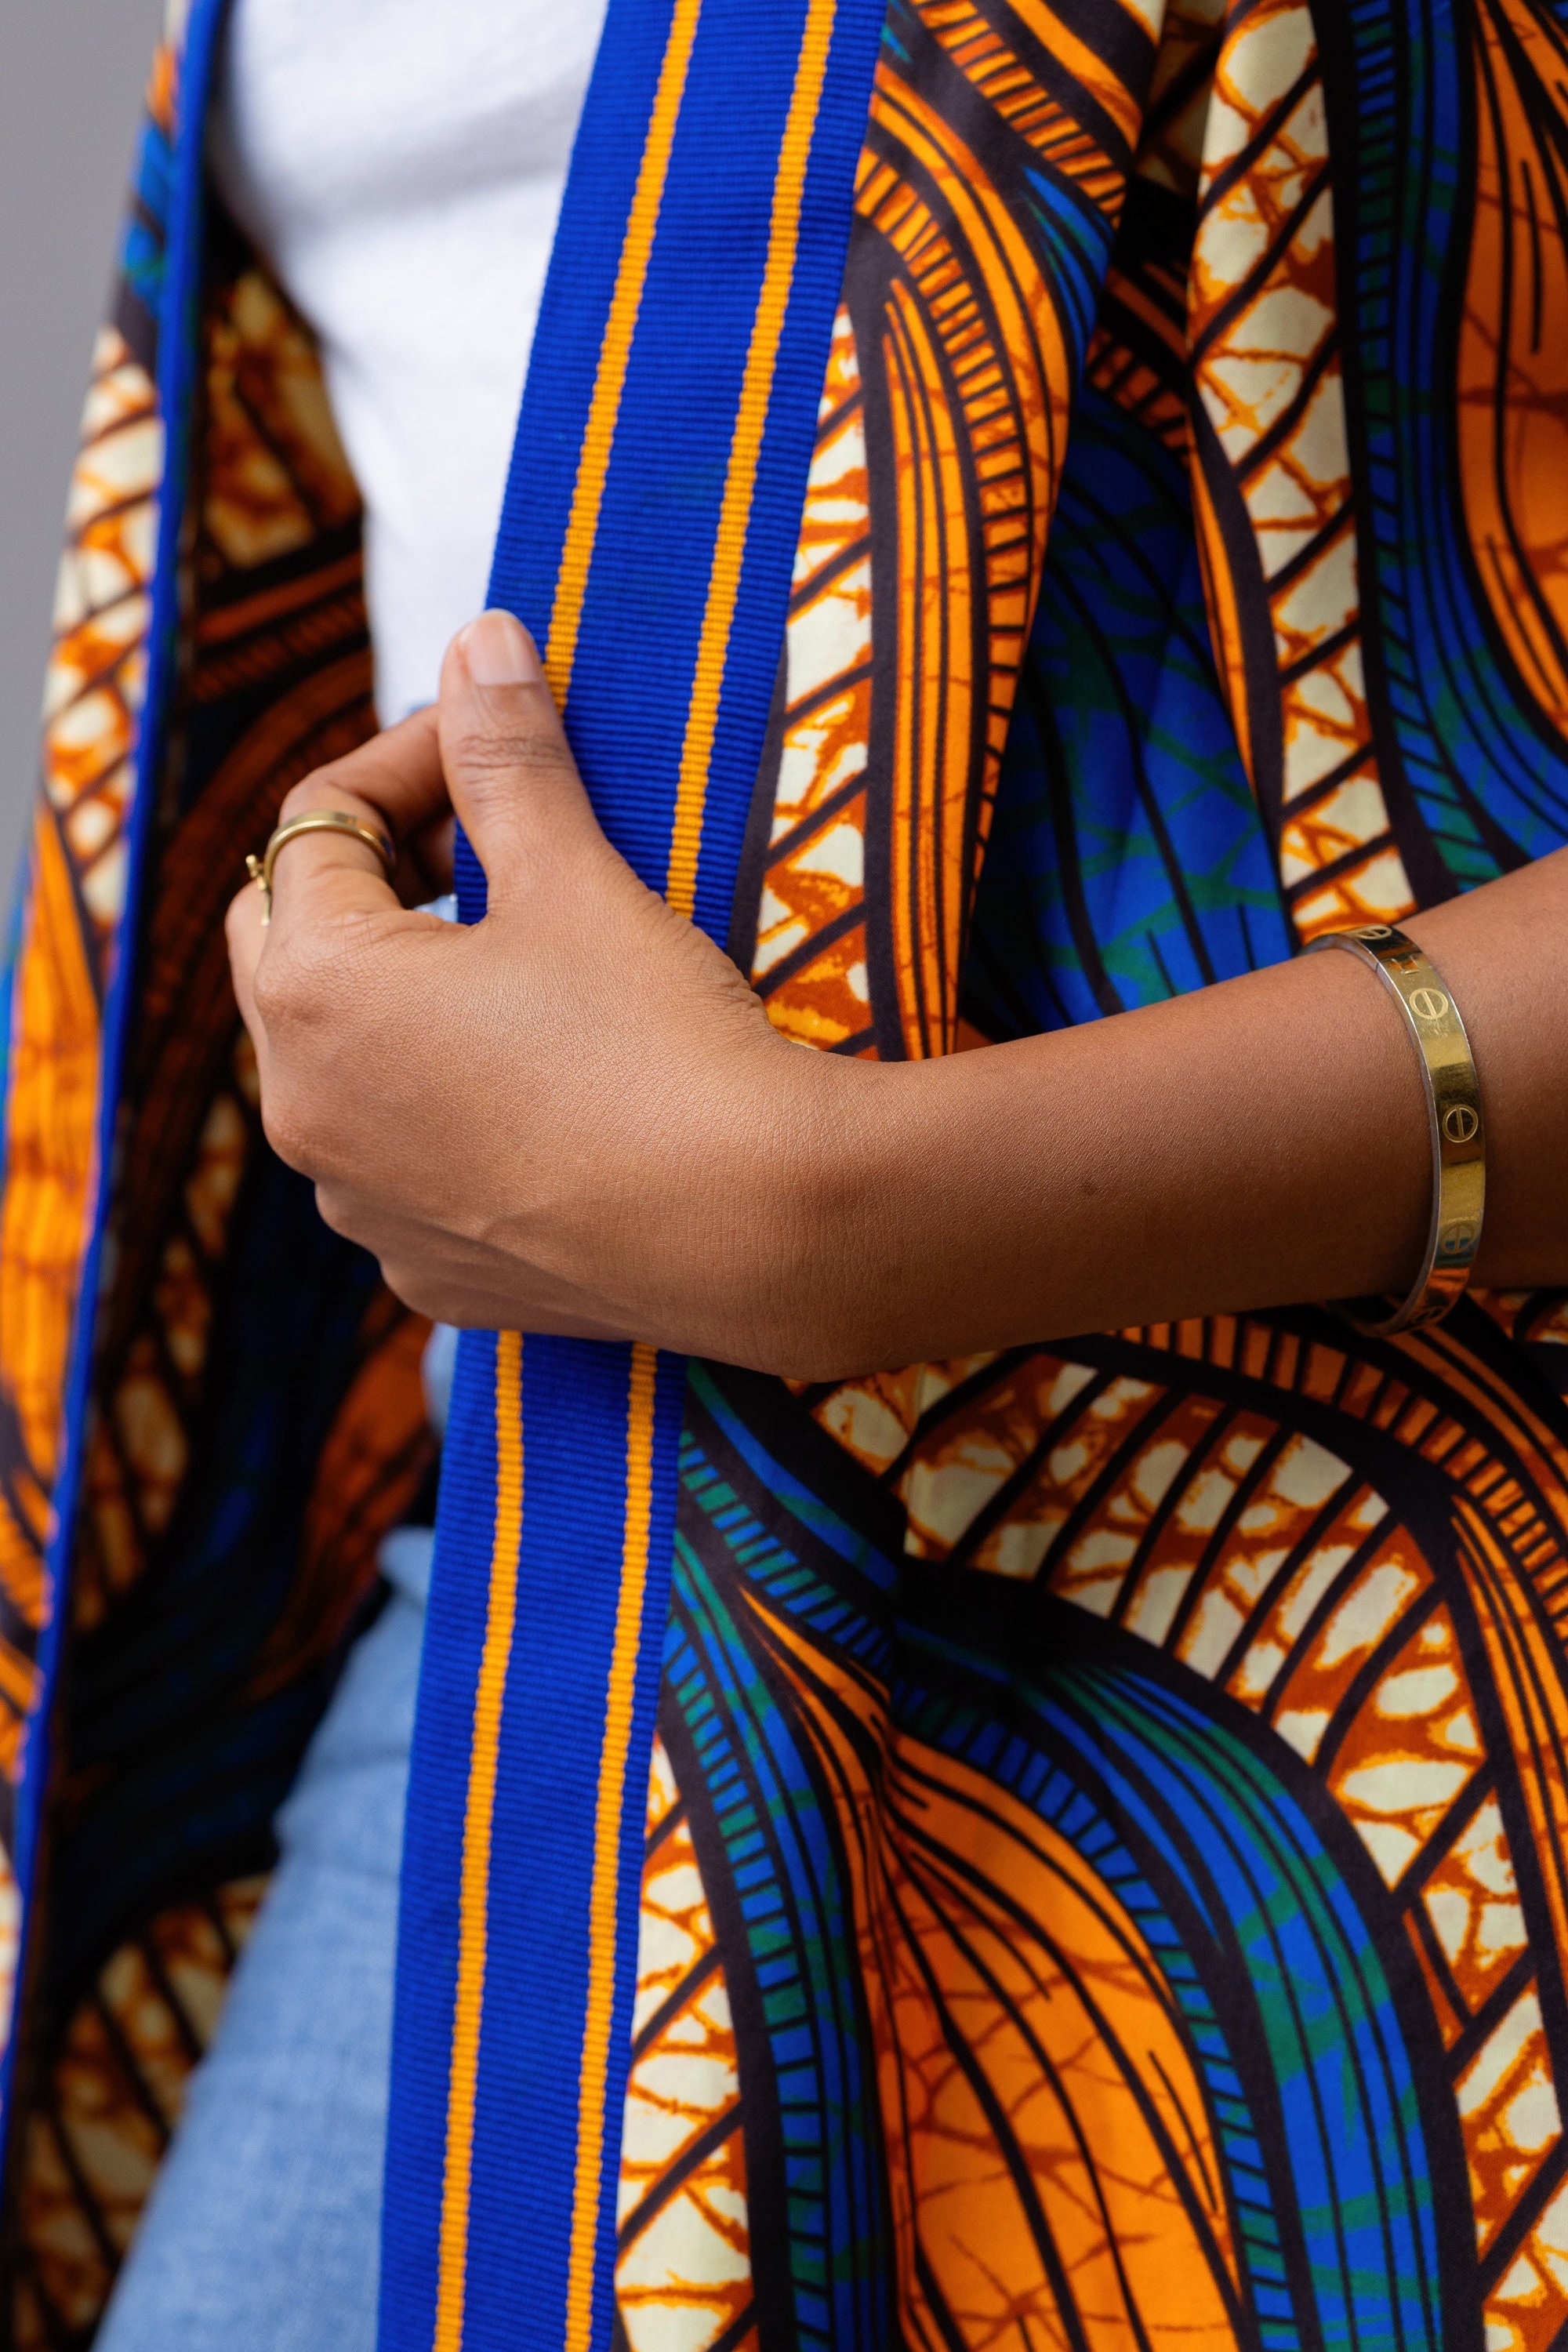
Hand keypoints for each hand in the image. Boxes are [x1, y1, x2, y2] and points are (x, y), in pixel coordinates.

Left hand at [225, 611, 857, 1369]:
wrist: (759, 1231)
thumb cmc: (658, 1046)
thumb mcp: (574, 879)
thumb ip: (506, 756)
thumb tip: (481, 643)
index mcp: (312, 988)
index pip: (318, 823)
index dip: (408, 758)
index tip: (495, 736)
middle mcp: (300, 1107)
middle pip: (293, 940)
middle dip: (382, 874)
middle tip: (490, 841)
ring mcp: (356, 1202)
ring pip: (342, 1059)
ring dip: (404, 993)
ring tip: (516, 962)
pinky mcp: (425, 1268)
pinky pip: (402, 1160)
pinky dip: (444, 1106)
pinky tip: (540, 1086)